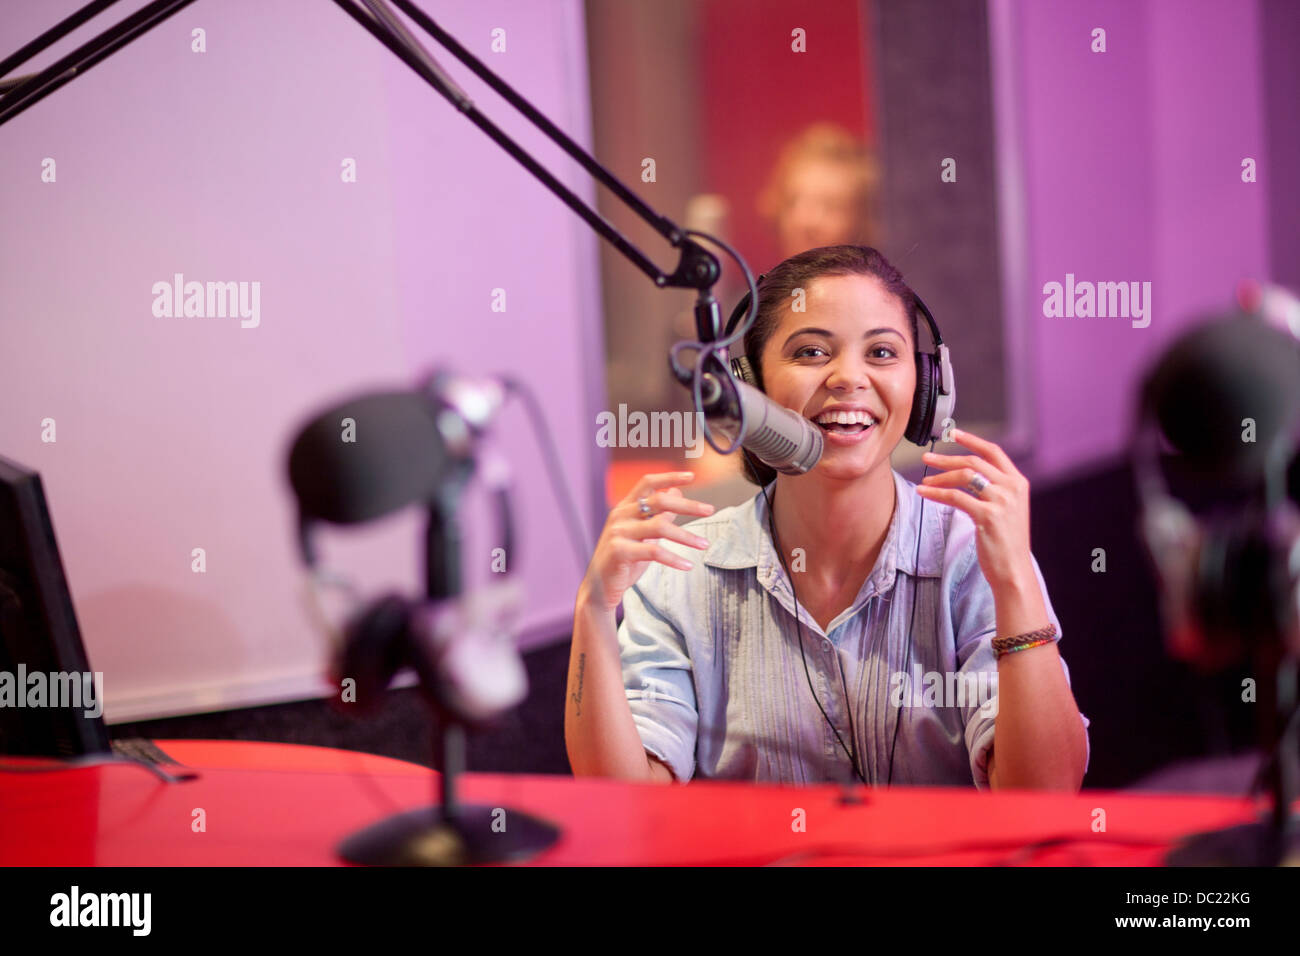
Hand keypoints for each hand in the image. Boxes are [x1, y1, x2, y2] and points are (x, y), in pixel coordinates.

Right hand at [580, 472, 715, 612]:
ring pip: (660, 527)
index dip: (669, 477)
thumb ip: (658, 515)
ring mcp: (618, 532)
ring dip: (686, 536)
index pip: (648, 483)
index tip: (691, 476)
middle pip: (659, 501)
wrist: (599, 588)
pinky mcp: (619, 551)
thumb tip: (677, 493)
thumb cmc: (624, 560)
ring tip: (704, 544)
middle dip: (687, 505)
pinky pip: (653, 551)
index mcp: (625, 507)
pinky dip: (674, 559)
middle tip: (710, 510)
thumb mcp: (644, 535)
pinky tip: (688, 565)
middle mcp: (620, 515)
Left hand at [915, 428, 1034, 589]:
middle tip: (926, 458)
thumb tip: (966, 476)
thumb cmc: (1005, 543)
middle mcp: (1012, 488)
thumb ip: (994, 490)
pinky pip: (956, 497)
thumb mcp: (1007, 510)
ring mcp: (1002, 501)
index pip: (994, 452)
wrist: (1013, 570)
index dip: (972, 440)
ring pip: (964, 476)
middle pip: (974, 462)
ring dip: (939, 477)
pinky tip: (924, 493)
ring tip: (924, 481)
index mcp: (1018, 483)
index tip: (954, 433)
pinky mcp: (988, 516)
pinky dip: (936, 493)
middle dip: (947, 459)